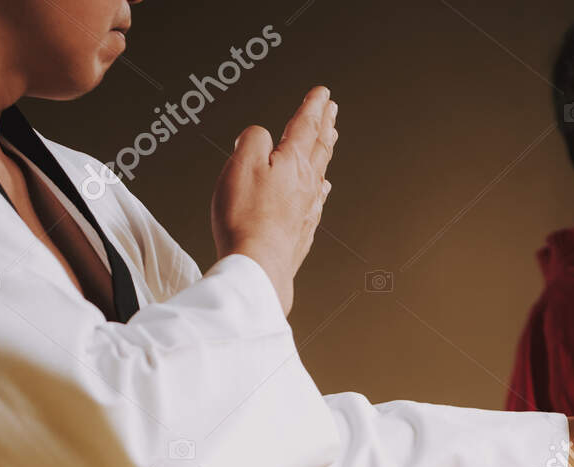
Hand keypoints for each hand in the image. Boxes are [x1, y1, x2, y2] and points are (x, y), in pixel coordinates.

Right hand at [211, 86, 338, 313]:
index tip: (322, 94)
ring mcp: (307, 210)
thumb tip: (260, 136)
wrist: (258, 265)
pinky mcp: (301, 233)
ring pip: (320, 173)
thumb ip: (253, 140)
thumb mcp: (241, 163)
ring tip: (330, 141)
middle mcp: (306, 184)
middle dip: (325, 126)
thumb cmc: (247, 218)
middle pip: (319, 148)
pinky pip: (316, 201)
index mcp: (292, 162)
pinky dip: (320, 188)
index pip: (305, 126)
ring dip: (324, 153)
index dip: (313, 106)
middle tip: (332, 112)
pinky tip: (322, 191)